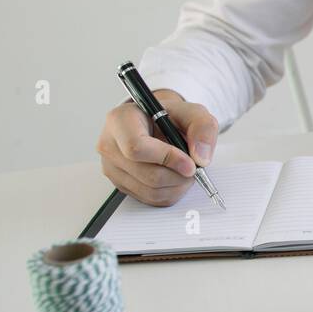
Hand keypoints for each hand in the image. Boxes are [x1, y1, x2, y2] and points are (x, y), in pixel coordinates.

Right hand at [97, 89, 219, 206]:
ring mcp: (112, 167)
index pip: (136, 147)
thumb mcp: (193, 112)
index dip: (168, 159)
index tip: (190, 163)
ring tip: (186, 170)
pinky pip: (149, 199)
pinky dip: (170, 192)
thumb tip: (200, 158)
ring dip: (177, 186)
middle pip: (147, 174)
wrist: (156, 123)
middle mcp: (110, 145)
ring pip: (150, 191)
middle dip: (179, 176)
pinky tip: (175, 177)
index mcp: (121, 120)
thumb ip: (203, 128)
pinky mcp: (120, 184)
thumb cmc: (171, 116)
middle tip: (194, 168)